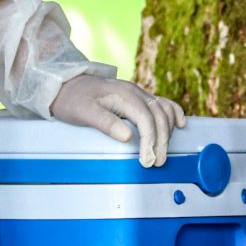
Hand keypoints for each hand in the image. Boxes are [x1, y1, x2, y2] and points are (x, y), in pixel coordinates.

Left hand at [50, 75, 186, 167]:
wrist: (66, 84)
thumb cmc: (73, 99)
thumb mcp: (83, 113)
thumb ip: (106, 123)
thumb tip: (128, 137)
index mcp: (124, 95)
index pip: (146, 120)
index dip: (151, 141)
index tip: (147, 160)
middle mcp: (135, 92)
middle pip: (159, 116)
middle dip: (161, 141)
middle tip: (157, 162)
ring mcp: (138, 93)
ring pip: (164, 110)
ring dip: (168, 131)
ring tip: (162, 151)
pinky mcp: (138, 97)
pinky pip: (162, 103)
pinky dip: (173, 114)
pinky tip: (179, 124)